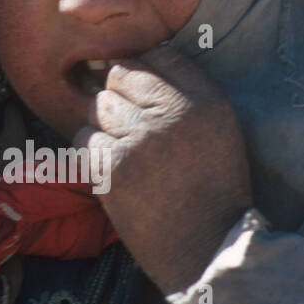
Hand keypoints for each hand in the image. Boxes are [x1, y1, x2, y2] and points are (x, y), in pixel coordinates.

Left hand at [73, 45, 252, 295]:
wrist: (206, 248)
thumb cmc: (214, 191)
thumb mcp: (220, 131)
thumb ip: (189, 91)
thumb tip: (140, 62)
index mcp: (207, 100)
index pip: (158, 56)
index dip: (142, 75)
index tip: (142, 98)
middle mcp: (174, 113)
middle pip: (120, 77)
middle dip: (119, 100)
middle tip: (133, 133)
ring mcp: (140, 139)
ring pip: (97, 108)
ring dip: (104, 128)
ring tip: (127, 156)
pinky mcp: (113, 168)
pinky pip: (83, 141)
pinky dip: (93, 156)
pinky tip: (115, 174)